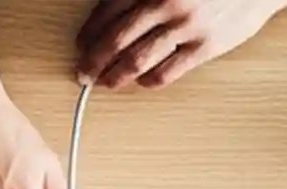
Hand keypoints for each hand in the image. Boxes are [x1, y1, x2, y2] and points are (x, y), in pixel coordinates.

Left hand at [76, 0, 286, 89]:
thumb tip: (112, 10)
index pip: (107, 11)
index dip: (89, 33)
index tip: (81, 45)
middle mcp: (165, 3)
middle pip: (116, 40)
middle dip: (93, 60)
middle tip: (83, 72)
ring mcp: (185, 27)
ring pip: (137, 59)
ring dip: (115, 76)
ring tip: (106, 83)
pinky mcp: (205, 47)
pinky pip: (168, 72)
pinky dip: (150, 80)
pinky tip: (142, 82)